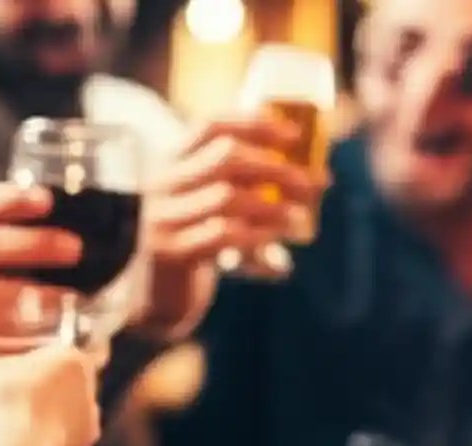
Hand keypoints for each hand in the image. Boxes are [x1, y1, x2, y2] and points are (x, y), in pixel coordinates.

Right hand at [0, 344, 100, 445]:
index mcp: (71, 359)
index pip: (48, 352)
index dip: (20, 360)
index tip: (0, 369)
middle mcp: (88, 391)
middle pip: (57, 384)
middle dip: (33, 389)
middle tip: (1, 396)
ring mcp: (87, 426)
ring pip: (58, 415)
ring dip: (37, 418)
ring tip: (5, 424)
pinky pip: (57, 443)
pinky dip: (40, 443)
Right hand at [143, 115, 323, 263]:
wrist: (158, 295)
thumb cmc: (198, 243)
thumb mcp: (212, 205)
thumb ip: (244, 184)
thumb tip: (313, 173)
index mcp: (173, 161)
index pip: (212, 125)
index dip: (255, 124)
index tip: (295, 136)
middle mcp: (163, 182)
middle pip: (225, 156)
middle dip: (276, 167)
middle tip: (311, 184)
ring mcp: (163, 216)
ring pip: (227, 196)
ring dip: (273, 205)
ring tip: (300, 217)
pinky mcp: (171, 251)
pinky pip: (223, 234)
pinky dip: (258, 234)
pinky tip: (277, 238)